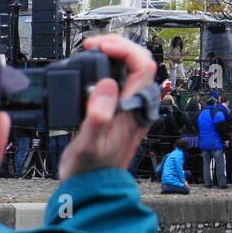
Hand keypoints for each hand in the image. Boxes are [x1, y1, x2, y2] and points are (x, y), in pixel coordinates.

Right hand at [59, 34, 156, 180]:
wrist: (94, 188)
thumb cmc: (90, 170)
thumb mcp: (88, 144)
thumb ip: (98, 115)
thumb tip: (107, 84)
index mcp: (135, 108)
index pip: (143, 65)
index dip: (124, 48)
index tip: (99, 46)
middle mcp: (138, 104)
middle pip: (141, 61)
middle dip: (119, 45)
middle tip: (91, 44)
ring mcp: (132, 105)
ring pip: (133, 68)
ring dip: (115, 54)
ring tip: (91, 51)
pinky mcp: (124, 109)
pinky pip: (123, 79)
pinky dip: (110, 66)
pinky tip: (93, 67)